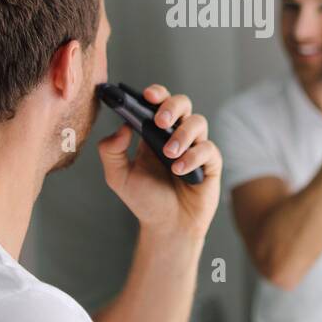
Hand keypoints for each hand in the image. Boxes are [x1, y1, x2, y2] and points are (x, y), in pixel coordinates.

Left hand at [96, 83, 221, 239]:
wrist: (167, 227)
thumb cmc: (145, 200)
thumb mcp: (118, 177)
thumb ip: (111, 152)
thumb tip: (121, 128)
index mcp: (154, 132)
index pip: (158, 102)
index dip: (156, 93)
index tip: (146, 95)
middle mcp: (177, 134)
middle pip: (182, 103)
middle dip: (172, 106)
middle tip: (160, 121)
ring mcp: (196, 147)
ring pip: (198, 122)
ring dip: (182, 134)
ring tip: (168, 153)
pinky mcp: (210, 163)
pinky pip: (208, 149)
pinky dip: (193, 157)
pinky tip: (179, 170)